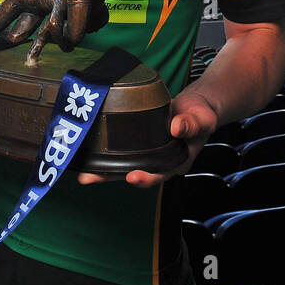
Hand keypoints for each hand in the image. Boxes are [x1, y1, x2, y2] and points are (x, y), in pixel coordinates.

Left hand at [75, 89, 219, 187]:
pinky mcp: (137, 141)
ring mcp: (146, 153)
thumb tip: (176, 126)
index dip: (145, 177)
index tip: (131, 176)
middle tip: (88, 178)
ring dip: (101, 168)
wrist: (196, 106)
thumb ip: (191, 124)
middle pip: (132, 173)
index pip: (158, 174)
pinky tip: (87, 149)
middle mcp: (158, 162)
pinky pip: (120, 148)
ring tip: (81, 172)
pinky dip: (105, 150)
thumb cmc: (202, 116)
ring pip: (122, 163)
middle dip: (109, 176)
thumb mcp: (203, 119)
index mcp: (175, 162)